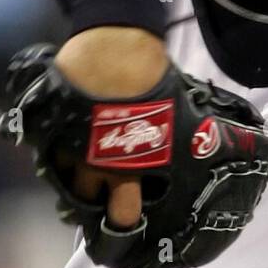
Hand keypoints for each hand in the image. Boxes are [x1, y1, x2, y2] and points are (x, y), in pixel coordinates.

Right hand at [53, 26, 170, 228]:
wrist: (117, 47)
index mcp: (128, 170)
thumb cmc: (155, 85)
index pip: (122, 215)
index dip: (124, 220)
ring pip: (65, 177)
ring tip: (83, 166)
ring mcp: (67, 147)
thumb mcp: (179, 120)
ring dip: (74, 174)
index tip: (126, 219)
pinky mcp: (49, 128)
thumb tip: (218, 153)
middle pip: (87, 202)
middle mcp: (94, 166)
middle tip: (100, 193)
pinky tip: (66, 143)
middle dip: (93, 201)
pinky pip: (48, 151)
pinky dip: (56, 150)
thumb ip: (179, 146)